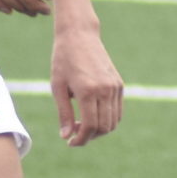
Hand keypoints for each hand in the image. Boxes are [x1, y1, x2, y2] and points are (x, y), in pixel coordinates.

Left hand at [50, 26, 123, 145]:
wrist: (79, 35)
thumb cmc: (63, 60)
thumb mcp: (58, 87)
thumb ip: (64, 113)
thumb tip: (66, 137)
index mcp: (88, 91)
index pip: (90, 126)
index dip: (81, 139)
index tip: (70, 142)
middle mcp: (105, 90)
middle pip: (104, 127)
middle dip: (90, 136)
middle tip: (74, 134)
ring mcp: (114, 87)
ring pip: (114, 121)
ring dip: (100, 130)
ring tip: (83, 125)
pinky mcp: (119, 84)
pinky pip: (117, 111)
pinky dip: (107, 119)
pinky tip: (92, 115)